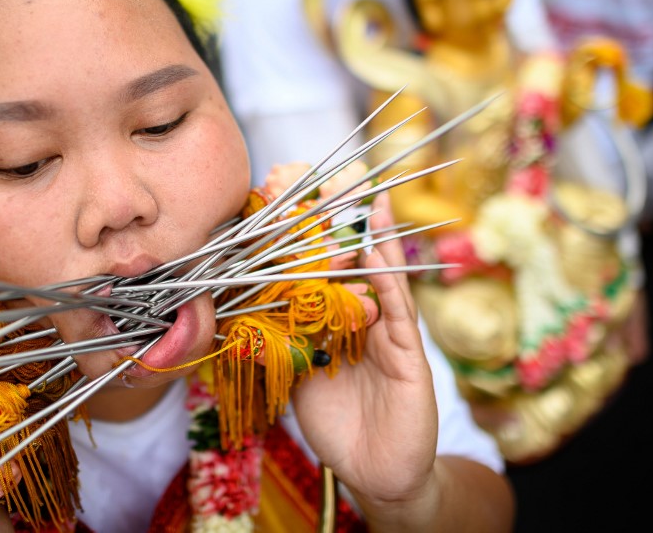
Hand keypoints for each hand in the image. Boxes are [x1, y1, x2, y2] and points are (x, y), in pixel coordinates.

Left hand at [292, 193, 437, 516]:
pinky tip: (379, 250)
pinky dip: (389, 278)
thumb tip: (243, 310)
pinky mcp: (409, 356)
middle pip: (355, 264)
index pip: (325, 272)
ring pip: (381, 277)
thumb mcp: (298, 374)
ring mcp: (390, 334)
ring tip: (368, 197)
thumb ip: (283, 341)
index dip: (312, 238)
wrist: (374, 472)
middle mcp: (367, 320)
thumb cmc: (336, 422)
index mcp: (338, 322)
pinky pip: (399, 311)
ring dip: (374, 237)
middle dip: (345, 224)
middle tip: (332, 181)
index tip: (293, 199)